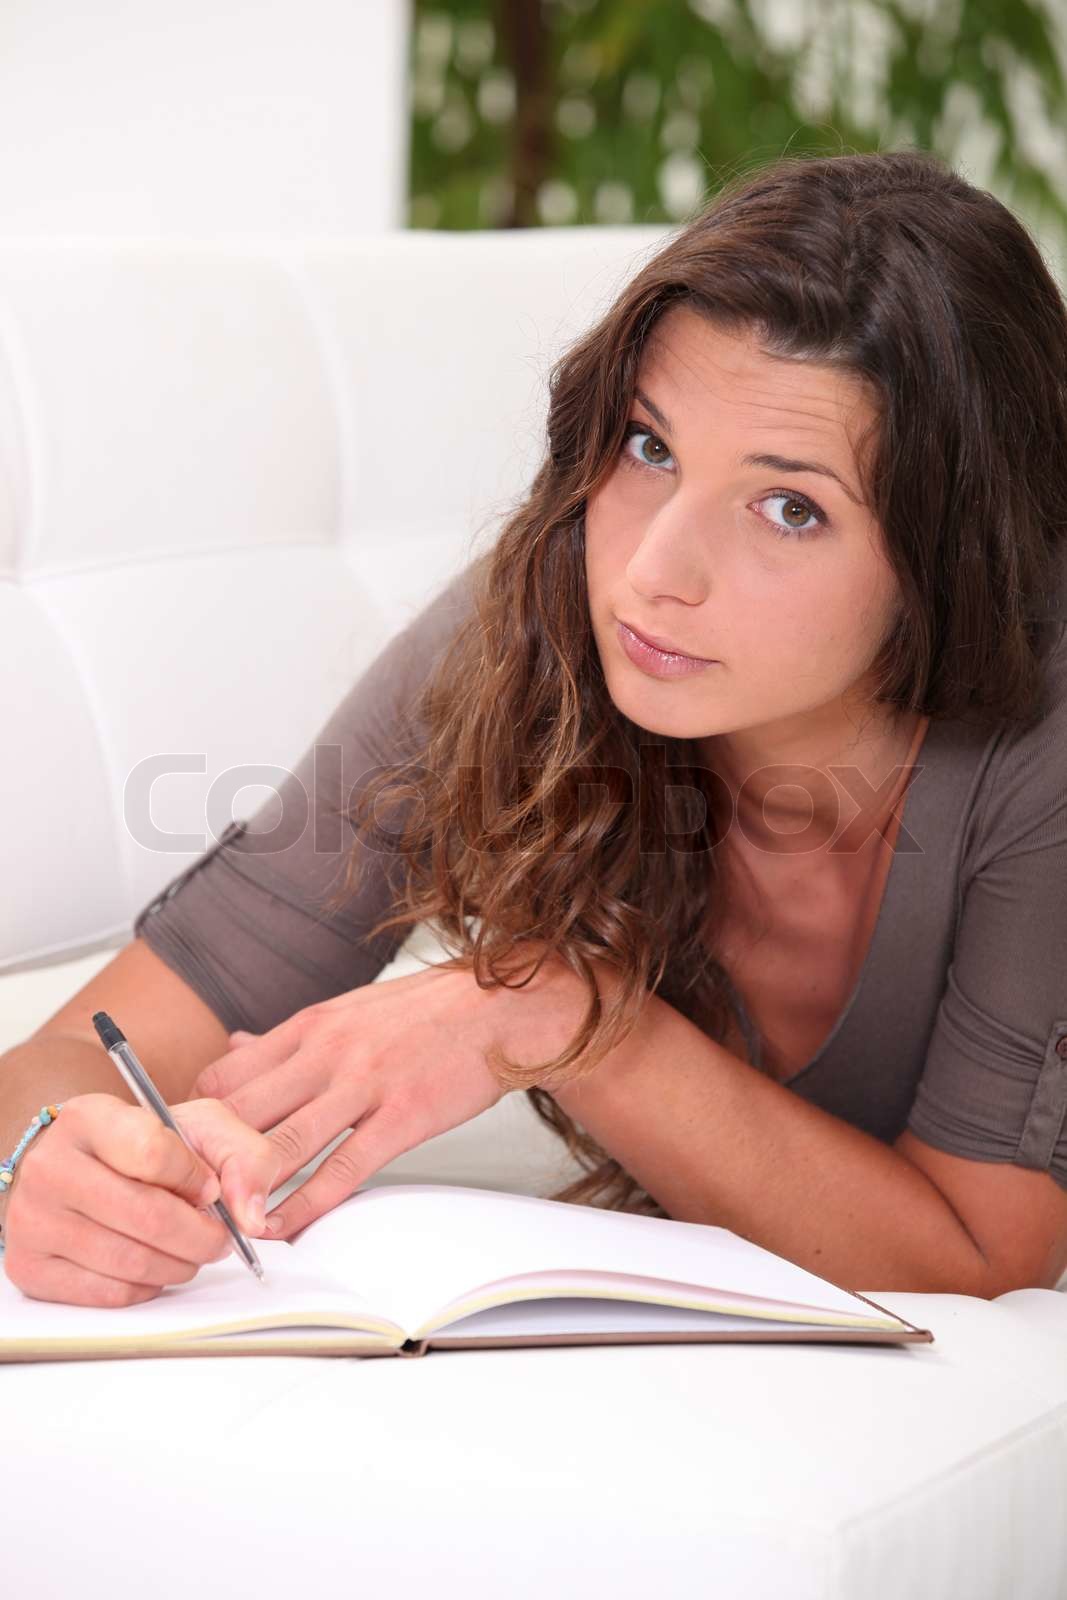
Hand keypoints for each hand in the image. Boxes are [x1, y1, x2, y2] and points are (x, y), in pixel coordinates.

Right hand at [2, 1092, 279, 1307]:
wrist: (76, 1167)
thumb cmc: (140, 1146)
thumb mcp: (199, 1127)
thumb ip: (244, 1157)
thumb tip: (253, 1217)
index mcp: (91, 1119)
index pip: (153, 1152)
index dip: (197, 1178)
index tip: (210, 1187)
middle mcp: (51, 1165)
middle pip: (148, 1216)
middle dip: (202, 1235)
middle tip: (219, 1238)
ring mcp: (33, 1219)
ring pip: (131, 1261)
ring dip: (180, 1264)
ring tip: (191, 1249)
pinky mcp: (30, 1267)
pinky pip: (109, 1294)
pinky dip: (148, 1286)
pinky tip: (155, 1264)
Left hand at [191, 959, 583, 1241]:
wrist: (501, 1007)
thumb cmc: (427, 1012)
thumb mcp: (345, 1008)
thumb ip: (287, 1037)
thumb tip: (233, 1044)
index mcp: (308, 1026)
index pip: (224, 1075)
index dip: (194, 1120)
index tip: (185, 1155)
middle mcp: (326, 1052)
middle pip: (240, 1111)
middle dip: (208, 1161)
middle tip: (191, 1200)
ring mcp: (364, 1084)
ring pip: (284, 1142)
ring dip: (248, 1189)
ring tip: (226, 1224)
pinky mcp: (402, 1116)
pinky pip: (343, 1168)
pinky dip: (308, 1205)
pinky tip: (288, 1227)